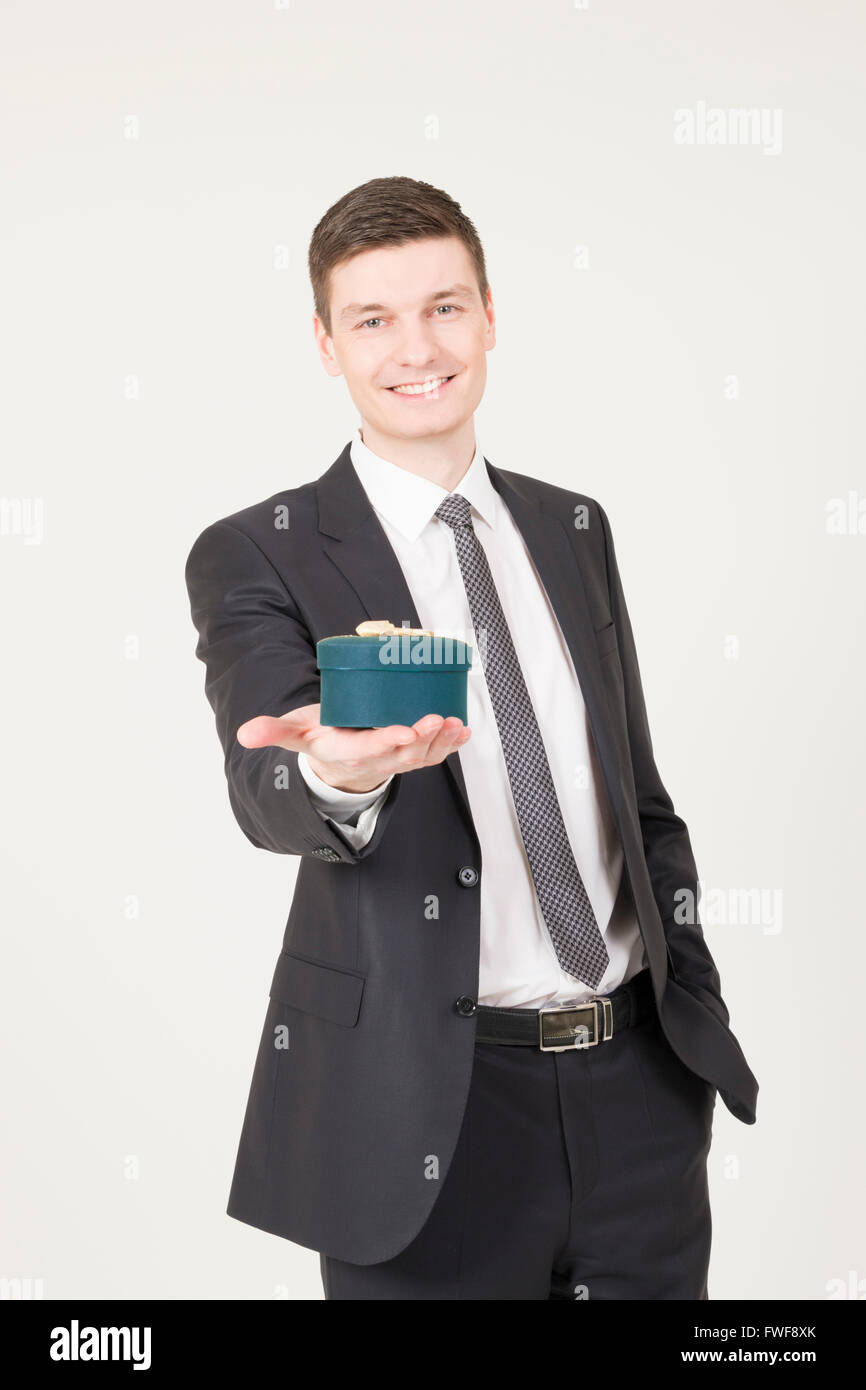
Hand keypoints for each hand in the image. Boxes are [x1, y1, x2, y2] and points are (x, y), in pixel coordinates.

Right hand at [236, 704, 470, 792]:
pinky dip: (449, 745)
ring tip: (455, 723)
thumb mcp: (294, 734)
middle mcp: (374, 761)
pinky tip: (462, 731)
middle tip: (437, 719)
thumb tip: (245, 734)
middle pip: (402, 752)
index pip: (369, 749)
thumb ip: (272, 732)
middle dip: (423, 737)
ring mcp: (394, 761)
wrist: (335, 763)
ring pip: (422, 756)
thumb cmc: (319, 739)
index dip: (388, 741)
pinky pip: (432, 756)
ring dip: (441, 741)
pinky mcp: (408, 757)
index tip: (406, 730)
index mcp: (346, 753)